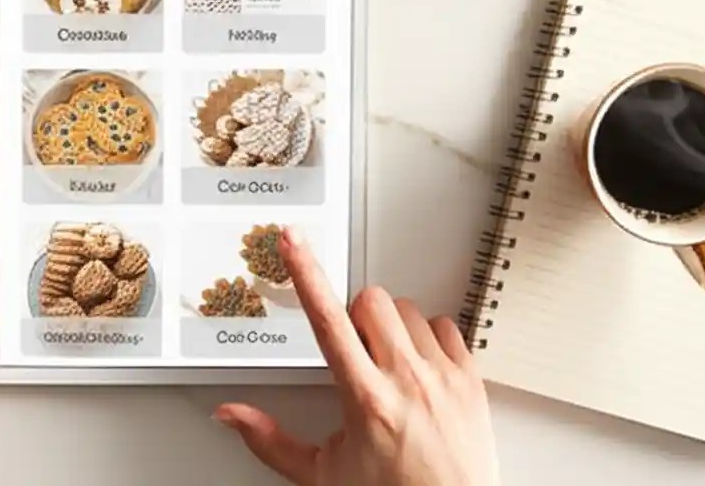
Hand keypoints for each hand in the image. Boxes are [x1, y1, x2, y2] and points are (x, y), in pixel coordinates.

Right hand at [215, 229, 499, 485]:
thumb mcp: (320, 475)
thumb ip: (270, 440)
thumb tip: (232, 416)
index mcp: (365, 399)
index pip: (327, 320)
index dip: (305, 273)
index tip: (292, 242)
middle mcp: (406, 381)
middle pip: (370, 301)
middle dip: (354, 314)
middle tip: (353, 347)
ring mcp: (443, 377)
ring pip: (408, 309)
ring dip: (390, 326)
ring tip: (386, 363)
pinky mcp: (472, 380)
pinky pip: (445, 327)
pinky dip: (427, 338)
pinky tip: (419, 365)